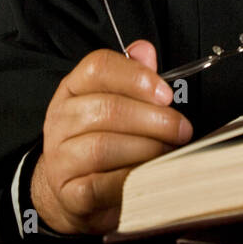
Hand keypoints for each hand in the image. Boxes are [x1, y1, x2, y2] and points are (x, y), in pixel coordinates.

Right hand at [30, 40, 192, 233]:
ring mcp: (61, 157)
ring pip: (104, 146)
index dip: (136, 76)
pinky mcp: (70, 193)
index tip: (166, 94)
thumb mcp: (114, 103)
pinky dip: (132, 179)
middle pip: (108, 108)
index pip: (98, 67)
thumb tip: (145, 50)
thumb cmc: (101, 142)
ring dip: (147, 149)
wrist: (71, 193)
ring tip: (169, 152)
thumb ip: (131, 76)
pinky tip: (150, 176)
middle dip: (154, 119)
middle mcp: (61, 119)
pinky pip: (103, 185)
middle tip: (181, 129)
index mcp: (72, 89)